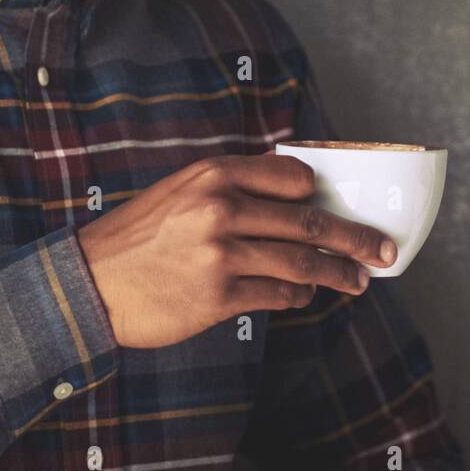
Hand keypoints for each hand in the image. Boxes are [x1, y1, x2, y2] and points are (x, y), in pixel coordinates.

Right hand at [77, 154, 397, 348]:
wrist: (84, 285)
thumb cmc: (138, 238)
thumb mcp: (180, 191)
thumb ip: (233, 187)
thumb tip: (297, 193)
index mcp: (215, 173)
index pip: (295, 177)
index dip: (320, 195)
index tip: (341, 206)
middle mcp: (221, 208)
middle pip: (310, 222)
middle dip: (356, 238)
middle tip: (385, 249)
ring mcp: (221, 254)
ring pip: (302, 262)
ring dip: (339, 273)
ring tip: (360, 280)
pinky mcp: (218, 297)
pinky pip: (278, 295)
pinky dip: (299, 296)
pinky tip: (306, 296)